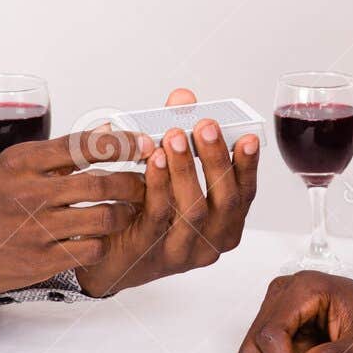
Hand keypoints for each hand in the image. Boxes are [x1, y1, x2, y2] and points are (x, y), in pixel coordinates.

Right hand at [0, 127, 151, 296]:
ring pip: (102, 217)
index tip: (142, 144)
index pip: (84, 145)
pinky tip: (101, 238)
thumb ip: (56, 154)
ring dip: (124, 214)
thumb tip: (106, 132)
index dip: (122, 144)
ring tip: (129, 211)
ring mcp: (36, 229)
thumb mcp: (9, 167)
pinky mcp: (40, 261)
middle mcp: (29, 193)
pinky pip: (90, 250)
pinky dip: (103, 243)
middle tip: (145, 182)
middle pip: (100, 182)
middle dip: (132, 182)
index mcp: (22, 162)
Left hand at [75, 88, 259, 295]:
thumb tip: (184, 99)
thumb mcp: (168, 173)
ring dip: (186, 169)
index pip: (245, 194)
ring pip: (194, 210)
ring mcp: (181, 251)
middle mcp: (209, 241)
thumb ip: (178, 135)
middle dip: (216, 160)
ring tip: (175, 136)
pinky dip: (158, 185)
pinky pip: (158, 217)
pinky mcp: (150, 254)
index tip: (247, 138)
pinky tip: (153, 161)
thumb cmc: (143, 212)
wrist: (105, 253)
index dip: (248, 166)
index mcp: (224, 224)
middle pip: (225, 202)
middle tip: (205, 126)